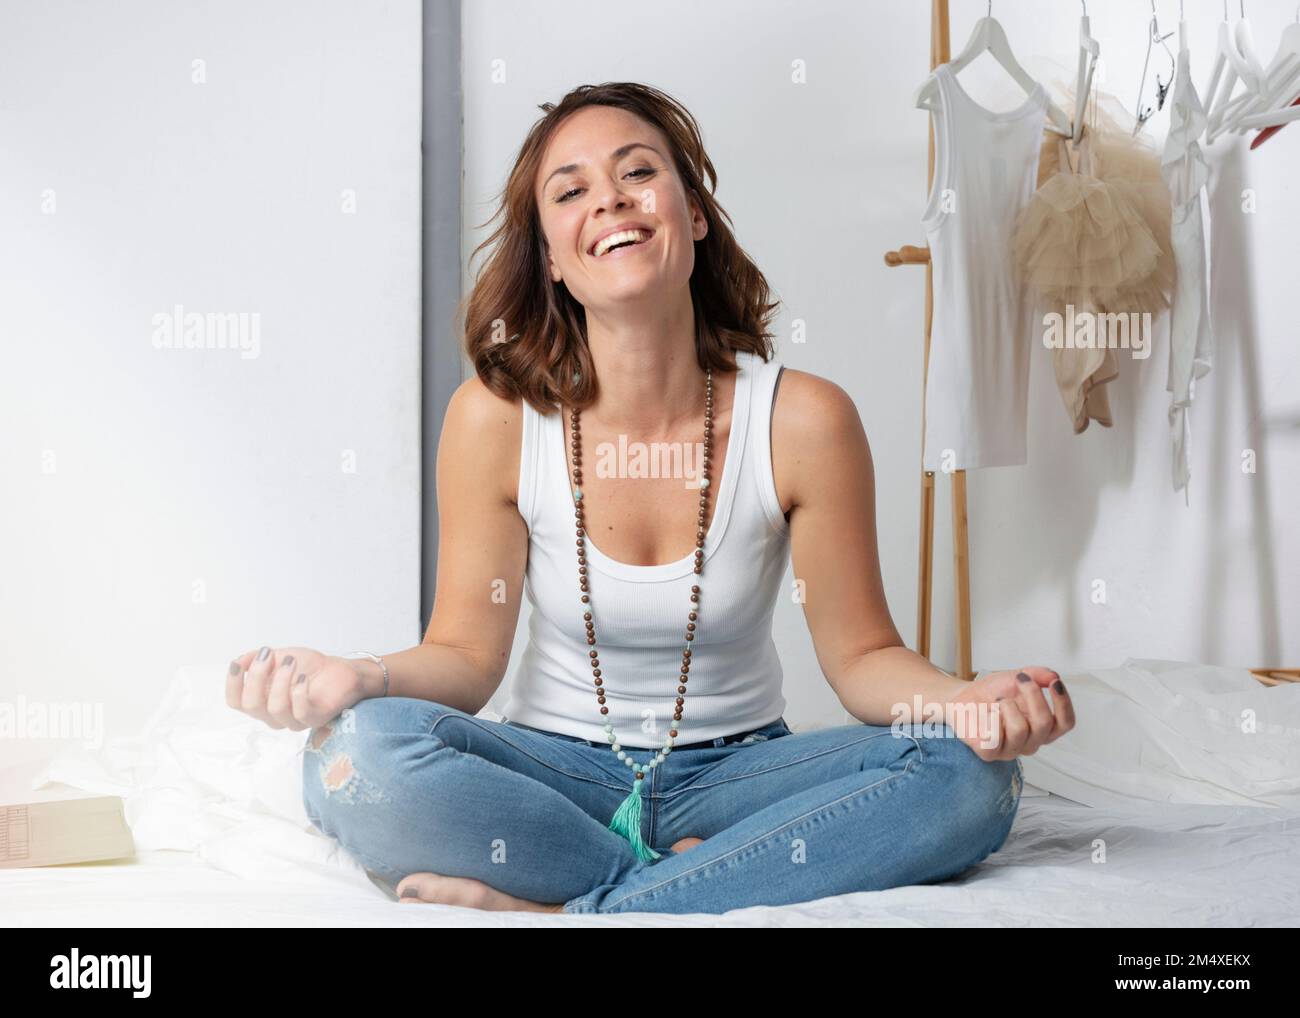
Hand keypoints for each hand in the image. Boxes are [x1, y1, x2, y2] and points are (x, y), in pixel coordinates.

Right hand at [227, 646, 379, 730]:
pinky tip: (303, 678)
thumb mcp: (279, 656)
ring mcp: (294, 720)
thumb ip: (257, 659)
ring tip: (290, 661)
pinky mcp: (315, 719)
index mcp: (261, 702)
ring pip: (275, 709)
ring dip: (280, 680)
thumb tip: (240, 660)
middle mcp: (274, 715)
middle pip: (251, 705)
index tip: (238, 663)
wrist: (341, 671)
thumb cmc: (310, 667)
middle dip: (256, 677)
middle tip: (268, 655)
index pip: (236, 702)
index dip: (232, 684)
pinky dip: (299, 693)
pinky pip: (300, 713)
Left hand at [947, 666, 1074, 761]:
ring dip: (1007, 705)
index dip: (1064, 703)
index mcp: (1043, 728)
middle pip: (1044, 723)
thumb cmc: (993, 692)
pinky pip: (994, 736)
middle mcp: (1030, 742)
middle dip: (1033, 694)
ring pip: (1019, 729)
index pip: (1066, 723)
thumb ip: (1037, 675)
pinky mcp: (988, 753)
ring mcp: (1010, 751)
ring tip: (997, 701)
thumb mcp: (1017, 677)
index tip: (1055, 683)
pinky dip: (988, 717)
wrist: (962, 698)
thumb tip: (1053, 676)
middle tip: (1020, 678)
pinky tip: (984, 714)